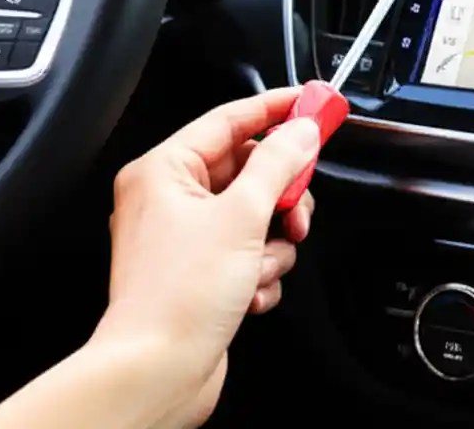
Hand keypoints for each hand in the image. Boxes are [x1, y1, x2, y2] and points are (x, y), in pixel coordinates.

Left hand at [93, 88, 319, 426]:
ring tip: (257, 268)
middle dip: (280, 199)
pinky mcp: (201, 274)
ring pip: (257, 217)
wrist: (158, 370)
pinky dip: (258, 274)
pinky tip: (245, 294)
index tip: (315, 103)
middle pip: (249, 172)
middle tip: (297, 212)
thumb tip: (301, 131)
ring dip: (271, 246)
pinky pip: (250, 254)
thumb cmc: (176, 297)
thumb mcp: (242, 216)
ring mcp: (185, 240)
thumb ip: (278, 165)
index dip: (277, 108)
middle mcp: (169, 200)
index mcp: (164, 171)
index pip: (230, 119)